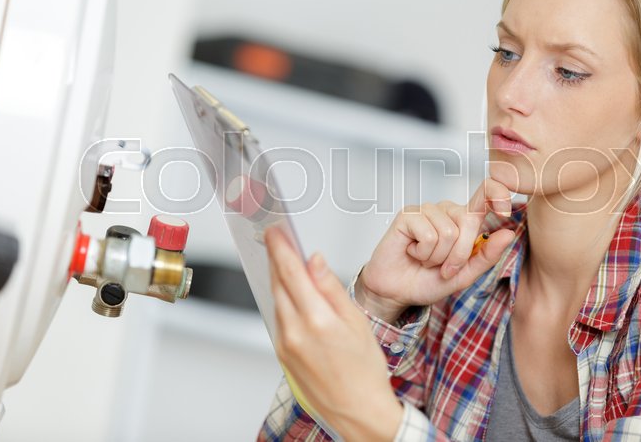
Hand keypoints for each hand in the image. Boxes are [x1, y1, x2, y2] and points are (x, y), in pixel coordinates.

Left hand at [265, 227, 402, 441]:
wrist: (358, 410)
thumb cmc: (364, 370)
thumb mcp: (356, 321)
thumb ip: (331, 287)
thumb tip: (315, 261)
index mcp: (316, 320)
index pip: (291, 272)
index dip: (281, 247)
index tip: (275, 230)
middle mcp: (294, 332)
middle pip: (278, 283)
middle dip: (276, 258)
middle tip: (276, 237)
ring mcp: (284, 344)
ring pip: (276, 300)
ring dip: (278, 278)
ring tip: (285, 260)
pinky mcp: (282, 354)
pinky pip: (278, 317)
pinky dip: (282, 300)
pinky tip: (290, 292)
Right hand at [356, 178, 516, 322]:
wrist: (398, 292)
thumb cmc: (429, 280)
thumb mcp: (465, 275)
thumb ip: (487, 255)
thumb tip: (508, 233)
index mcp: (465, 220)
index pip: (486, 193)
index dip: (498, 194)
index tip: (506, 208)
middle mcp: (447, 210)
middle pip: (468, 221)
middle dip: (459, 254)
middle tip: (444, 268)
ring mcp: (427, 211)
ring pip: (448, 232)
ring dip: (437, 257)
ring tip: (425, 259)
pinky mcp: (408, 215)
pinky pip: (428, 234)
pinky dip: (422, 253)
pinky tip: (412, 253)